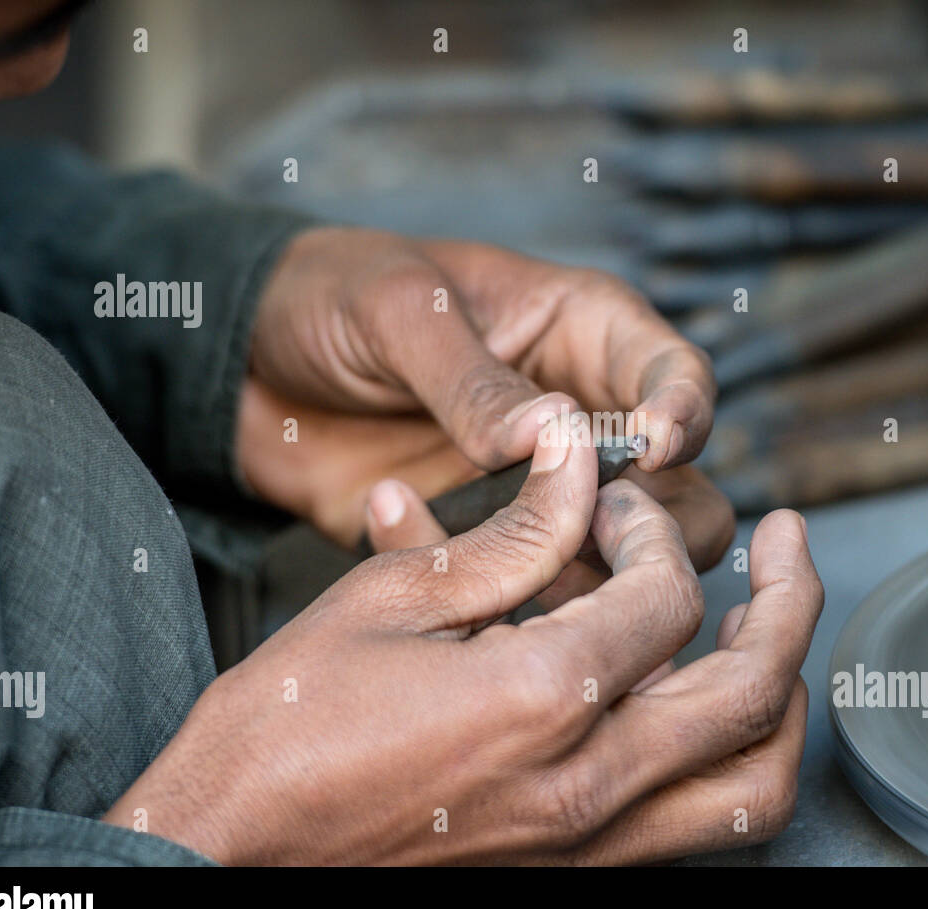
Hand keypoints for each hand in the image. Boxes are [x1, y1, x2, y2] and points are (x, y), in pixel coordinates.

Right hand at [105, 421, 821, 864]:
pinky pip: (701, 828)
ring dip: (783, 698)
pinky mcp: (577, 871)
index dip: (651, 529)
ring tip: (769, 632)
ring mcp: (591, 843)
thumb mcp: (394, 600)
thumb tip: (575, 454)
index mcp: (543, 699)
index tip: (612, 502)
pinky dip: (731, 762)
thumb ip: (514, 529)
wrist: (232, 849)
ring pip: (757, 784)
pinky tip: (700, 704)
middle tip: (787, 540)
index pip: (670, 599)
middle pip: (756, 692)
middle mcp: (590, 785)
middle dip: (790, 600)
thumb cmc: (288, 724)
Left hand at [238, 227, 721, 548]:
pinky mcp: (487, 546)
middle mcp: (581, 422)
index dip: (683, 415)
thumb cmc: (330, 297)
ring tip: (514, 565)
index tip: (651, 450)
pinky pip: (521, 590)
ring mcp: (538, 492)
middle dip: (653, 523)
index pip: (678, 377)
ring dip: (584, 578)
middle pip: (681, 492)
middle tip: (584, 526)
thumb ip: (474, 379)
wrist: (244, 367)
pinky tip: (399, 532)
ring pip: (620, 562)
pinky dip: (485, 591)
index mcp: (582, 335)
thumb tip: (556, 434)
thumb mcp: (398, 312)